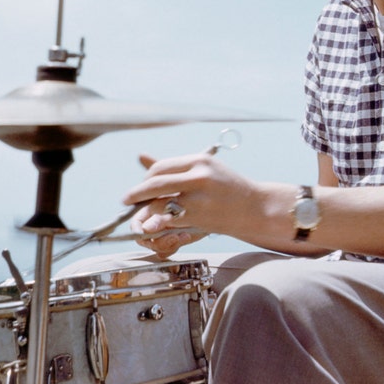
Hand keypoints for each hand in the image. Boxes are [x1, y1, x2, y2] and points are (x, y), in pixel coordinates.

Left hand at [125, 152, 252, 258]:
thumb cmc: (229, 188)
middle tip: (127, 200)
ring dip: (146, 211)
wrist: (257, 208)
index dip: (146, 179)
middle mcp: (199, 175)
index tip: (141, 187)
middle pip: (156, 182)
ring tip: (141, 215)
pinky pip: (171, 220)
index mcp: (199, 160)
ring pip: (160, 203)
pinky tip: (155, 226)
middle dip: (137, 193)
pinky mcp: (201, 215)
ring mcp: (200, 196)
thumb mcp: (204, 170)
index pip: (161, 167)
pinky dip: (160, 224)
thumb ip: (173, 167)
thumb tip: (140, 157)